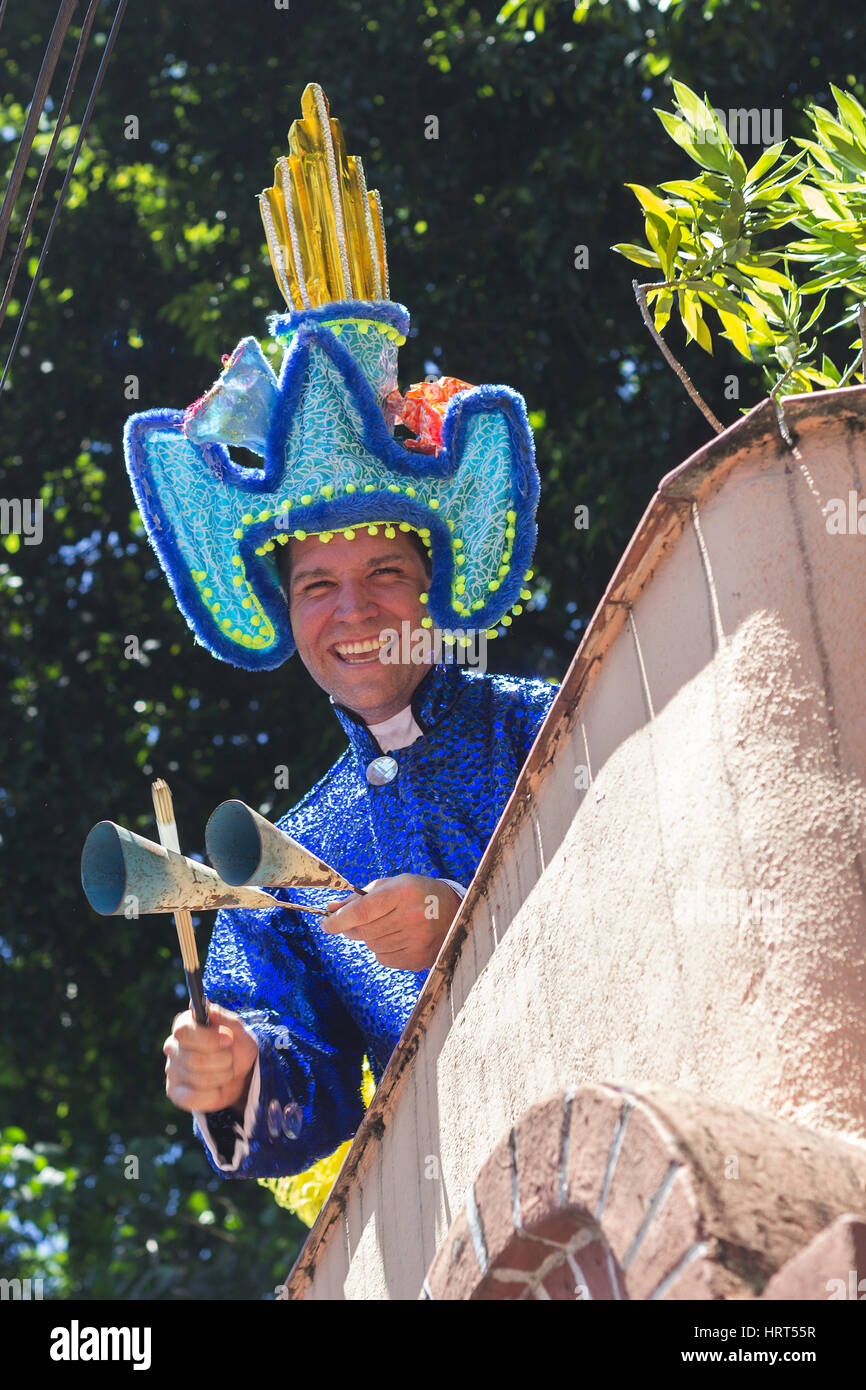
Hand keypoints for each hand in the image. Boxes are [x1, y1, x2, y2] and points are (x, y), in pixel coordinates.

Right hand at [163, 1001, 258, 1115]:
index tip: (228, 1039)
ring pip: (199, 1079)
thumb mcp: (238, 1030)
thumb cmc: (236, 1047)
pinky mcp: (175, 1093)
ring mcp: (172, 1070)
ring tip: (226, 1071)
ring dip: (222, 1076)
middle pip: (195, 1059)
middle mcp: (173, 1046)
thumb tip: (200, 1005)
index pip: (183, 1030)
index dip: (208, 1038)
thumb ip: (221, 1017)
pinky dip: (213, 1094)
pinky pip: (193, 1098)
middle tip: (230, 1058)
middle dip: (223, 1060)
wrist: (241, 1075)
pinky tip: (217, 1088)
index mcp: (184, 1026)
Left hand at [321, 873, 460, 970]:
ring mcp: (417, 940)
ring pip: (373, 946)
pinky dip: (383, 949)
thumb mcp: (391, 886)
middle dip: (352, 928)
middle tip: (353, 922)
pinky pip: (384, 959)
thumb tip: (331, 910)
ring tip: (389, 926)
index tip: (325, 924)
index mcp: (403, 892)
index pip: (362, 911)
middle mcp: (412, 916)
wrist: (457, 912)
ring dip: (371, 938)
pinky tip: (398, 937)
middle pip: (364, 931)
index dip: (339, 920)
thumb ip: (360, 898)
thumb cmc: (417, 894)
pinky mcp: (418, 958)